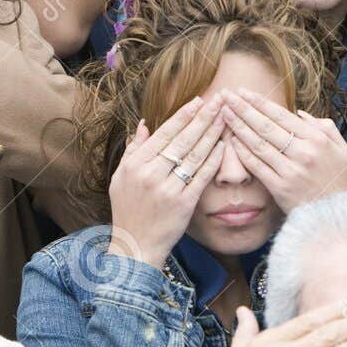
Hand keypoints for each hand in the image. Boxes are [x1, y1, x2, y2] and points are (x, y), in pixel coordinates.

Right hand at [107, 95, 228, 268]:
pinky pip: (201, 177)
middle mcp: (151, 174)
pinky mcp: (183, 204)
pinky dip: (213, 161)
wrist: (136, 246)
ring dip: (212, 135)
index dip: (183, 116)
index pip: (164, 133)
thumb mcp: (120, 178)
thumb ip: (133, 150)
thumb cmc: (128, 211)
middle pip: (182, 140)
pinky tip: (223, 147)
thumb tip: (142, 125)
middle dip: (203, 118)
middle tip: (219, 101)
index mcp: (135, 164)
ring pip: (194, 156)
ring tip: (225, 119)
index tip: (198, 101)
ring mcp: (168, 189)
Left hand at [222, 88, 346, 212]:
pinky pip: (257, 166)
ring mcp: (291, 170)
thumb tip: (300, 113)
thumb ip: (324, 127)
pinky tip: (231, 140)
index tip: (243, 92)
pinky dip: (242, 152)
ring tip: (224, 113)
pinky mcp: (280, 188)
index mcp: (316, 139)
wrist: (336, 213)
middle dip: (243, 108)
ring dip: (238, 126)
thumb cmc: (337, 179)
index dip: (259, 102)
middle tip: (226, 96)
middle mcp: (303, 152)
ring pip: (258, 144)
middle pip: (266, 126)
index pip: (281, 115)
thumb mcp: (340, 148)